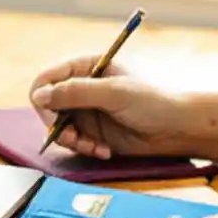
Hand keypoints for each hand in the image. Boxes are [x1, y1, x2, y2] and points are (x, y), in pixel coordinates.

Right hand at [28, 54, 194, 158]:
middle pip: (47, 106)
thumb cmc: (153, 102)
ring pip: (57, 127)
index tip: (53, 117)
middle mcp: (81, 87)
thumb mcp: (114, 93)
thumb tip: (39, 96)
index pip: (47, 78)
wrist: (178, 129)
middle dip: (57, 125)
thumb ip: (75, 93)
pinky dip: (83, 148)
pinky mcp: (92, 132)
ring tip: (93, 147)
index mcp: (86, 66)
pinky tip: (104, 151)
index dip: (43, 98)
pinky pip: (73, 142)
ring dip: (71, 141)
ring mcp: (85, 110)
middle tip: (74, 139)